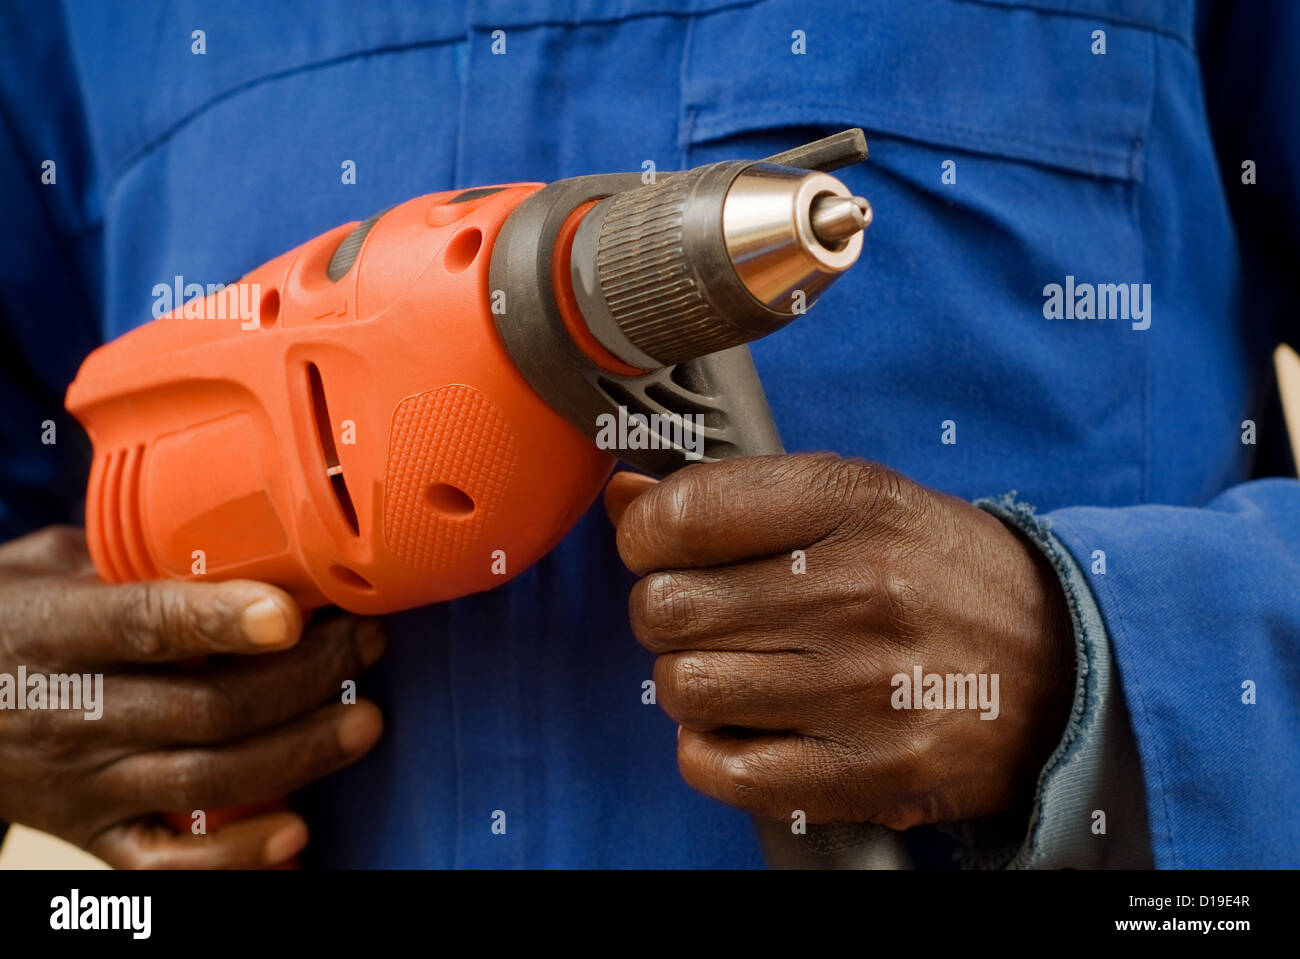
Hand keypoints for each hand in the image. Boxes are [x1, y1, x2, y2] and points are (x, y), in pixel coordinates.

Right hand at [0, 526, 384, 867]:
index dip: (222, 620)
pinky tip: (296, 832)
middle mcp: (72, 713)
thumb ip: (128, 554)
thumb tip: (234, 533)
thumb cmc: (6, 621)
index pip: (146, 625)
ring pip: (208, 779)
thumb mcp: (41, 567)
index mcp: (58, 632)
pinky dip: (235, 856)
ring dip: (301, 753)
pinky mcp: (91, 833)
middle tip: (365, 644)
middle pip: (207, 707)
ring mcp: (82, 783)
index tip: (293, 614)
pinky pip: (167, 863)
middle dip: (306, 678)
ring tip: (365, 719)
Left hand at [606, 454, 1073, 829]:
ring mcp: (863, 690)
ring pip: (682, 688)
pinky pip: (718, 768)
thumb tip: (623, 497)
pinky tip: (751, 723)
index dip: (647, 534)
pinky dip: (711, 749)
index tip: (663, 545)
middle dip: (665, 610)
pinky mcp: (868, 772)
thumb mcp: (857, 502)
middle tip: (706, 612)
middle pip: (666, 608)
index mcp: (853, 505)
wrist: (1065, 667)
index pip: (684, 514)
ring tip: (737, 667)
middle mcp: (858, 593)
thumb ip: (735, 494)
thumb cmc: (939, 573)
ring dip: (690, 680)